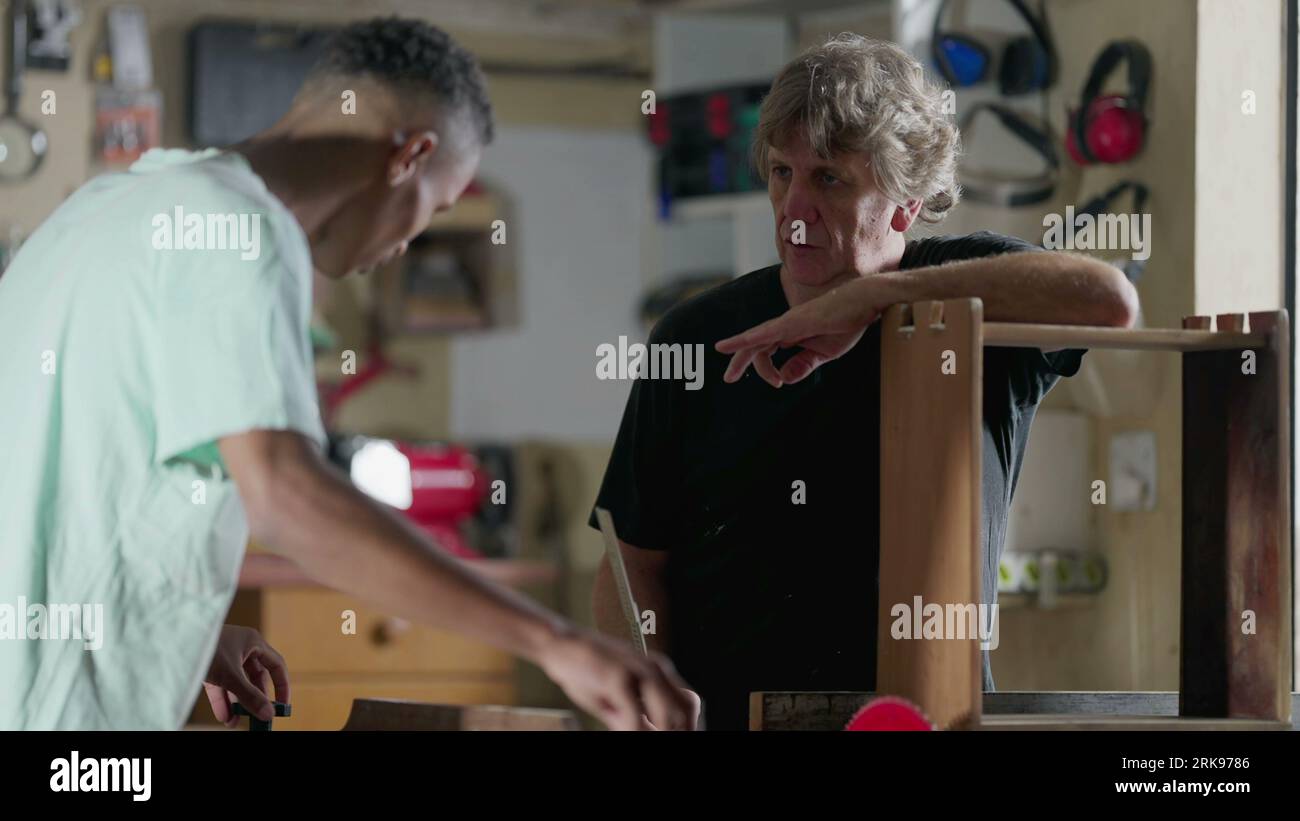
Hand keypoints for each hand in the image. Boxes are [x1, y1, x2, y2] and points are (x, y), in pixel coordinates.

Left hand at [204, 624, 288, 727]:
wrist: (168, 642)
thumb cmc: (204, 648)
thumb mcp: (230, 675)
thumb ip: (250, 696)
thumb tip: (268, 714)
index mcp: (253, 642)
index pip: (276, 665)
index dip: (281, 686)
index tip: (282, 705)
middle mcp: (241, 648)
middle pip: (256, 677)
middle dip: (256, 699)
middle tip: (259, 717)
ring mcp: (224, 657)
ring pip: (237, 683)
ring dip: (238, 703)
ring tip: (236, 722)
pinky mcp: (209, 666)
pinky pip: (221, 685)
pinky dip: (223, 700)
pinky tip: (224, 717)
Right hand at [537, 626, 695, 730]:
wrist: (559, 645)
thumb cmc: (586, 671)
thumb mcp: (616, 697)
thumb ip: (633, 715)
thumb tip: (644, 732)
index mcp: (658, 671)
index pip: (689, 703)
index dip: (690, 726)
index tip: (680, 737)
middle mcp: (654, 668)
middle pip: (686, 709)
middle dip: (680, 732)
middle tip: (663, 741)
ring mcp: (638, 670)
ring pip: (668, 715)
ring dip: (661, 734)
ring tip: (644, 736)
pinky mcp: (617, 676)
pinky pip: (635, 717)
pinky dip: (635, 733)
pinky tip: (626, 732)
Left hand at [715, 279, 882, 386]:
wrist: (865, 303)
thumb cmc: (847, 324)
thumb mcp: (824, 354)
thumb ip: (803, 365)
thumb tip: (784, 379)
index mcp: (790, 333)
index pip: (766, 351)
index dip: (766, 370)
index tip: (778, 383)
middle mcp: (785, 325)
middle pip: (755, 343)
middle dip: (740, 360)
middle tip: (728, 378)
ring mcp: (790, 321)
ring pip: (757, 337)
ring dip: (740, 352)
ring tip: (727, 368)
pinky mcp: (797, 320)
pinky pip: (770, 331)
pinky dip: (753, 337)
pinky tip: (740, 343)